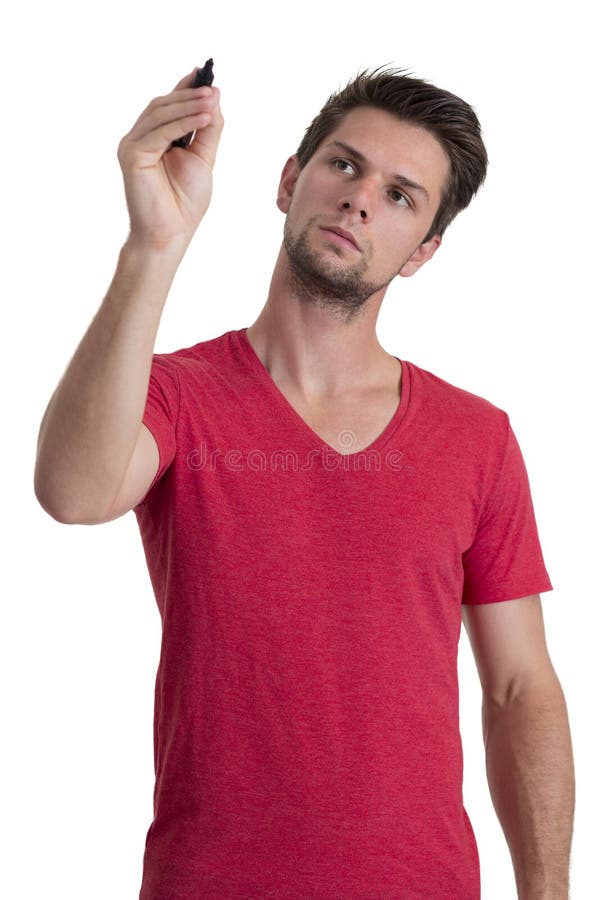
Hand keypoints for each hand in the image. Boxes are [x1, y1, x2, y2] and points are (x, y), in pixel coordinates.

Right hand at [117, 67, 223, 252]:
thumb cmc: (183, 204)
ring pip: (160, 115)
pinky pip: (161, 132)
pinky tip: (204, 117)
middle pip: (163, 106)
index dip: (185, 88)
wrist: (169, 234)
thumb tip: (215, 97)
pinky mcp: (131, 155)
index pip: (169, 107)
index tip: (204, 72)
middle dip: (189, 95)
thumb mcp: (203, 160)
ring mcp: (132, 145)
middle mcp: (140, 139)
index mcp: (155, 139)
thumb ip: (207, 130)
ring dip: (188, 105)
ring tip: (212, 99)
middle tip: (212, 87)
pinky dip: (183, 123)